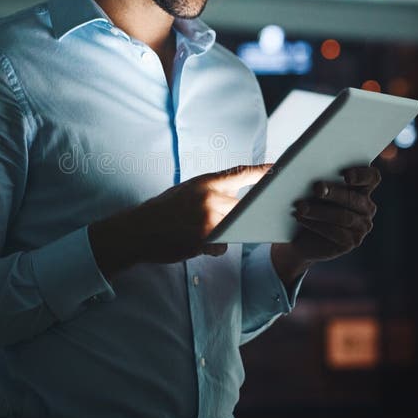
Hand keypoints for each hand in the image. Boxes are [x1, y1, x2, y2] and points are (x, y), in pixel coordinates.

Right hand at [89, 163, 271, 276]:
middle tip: (223, 218)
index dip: (262, 171)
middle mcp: (211, 198)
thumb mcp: (187, 190)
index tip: (278, 169)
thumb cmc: (163, 210)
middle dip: (238, 214)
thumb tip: (235, 198)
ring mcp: (209, 220)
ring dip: (222, 232)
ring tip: (197, 230)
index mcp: (206, 182)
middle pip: (243, 206)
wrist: (139, 229)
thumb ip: (211, 192)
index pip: (241, 174)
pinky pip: (222, 245)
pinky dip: (212, 247)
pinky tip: (194, 244)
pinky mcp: (205, 240)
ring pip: (234, 227)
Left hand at [289, 165, 380, 264]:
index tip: (346, 175)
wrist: (299, 236)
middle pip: (354, 197)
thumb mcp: (305, 186)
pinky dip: (317, 225)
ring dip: (320, 211)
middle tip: (317, 188)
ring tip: (300, 207)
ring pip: (343, 217)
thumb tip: (286, 167)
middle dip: (334, 192)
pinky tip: (301, 219)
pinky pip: (336, 233)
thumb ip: (303, 173)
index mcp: (361, 188)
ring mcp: (361, 227)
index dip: (362, 174)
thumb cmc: (306, 202)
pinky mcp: (350, 242)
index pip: (372, 177)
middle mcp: (366, 207)